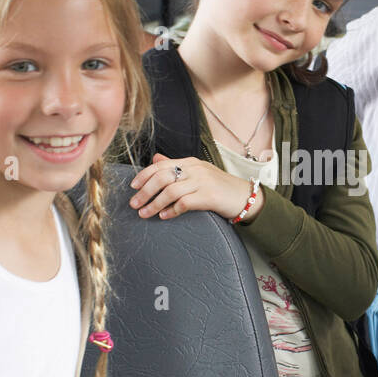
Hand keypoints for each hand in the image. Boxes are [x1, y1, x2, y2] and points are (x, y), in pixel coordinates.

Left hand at [129, 153, 261, 220]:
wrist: (245, 196)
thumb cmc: (219, 187)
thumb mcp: (197, 173)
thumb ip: (176, 166)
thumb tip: (155, 160)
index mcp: (190, 162)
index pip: (160, 165)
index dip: (144, 175)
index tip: (132, 187)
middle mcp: (195, 169)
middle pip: (162, 177)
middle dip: (144, 191)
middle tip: (134, 204)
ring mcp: (202, 182)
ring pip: (170, 191)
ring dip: (154, 203)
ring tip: (144, 213)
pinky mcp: (209, 196)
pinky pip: (184, 203)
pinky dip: (172, 211)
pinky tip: (164, 216)